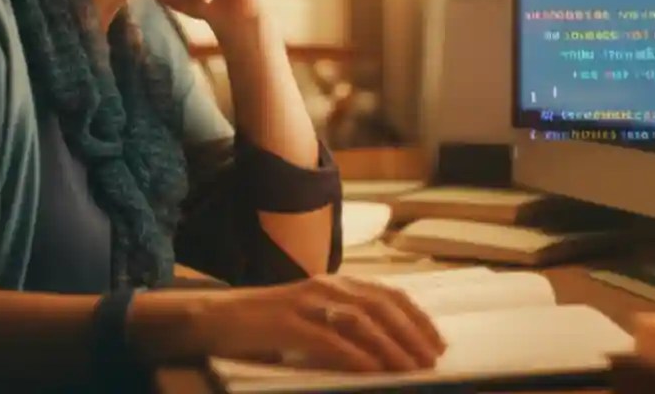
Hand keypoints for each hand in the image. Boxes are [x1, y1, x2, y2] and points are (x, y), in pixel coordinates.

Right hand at [195, 274, 447, 372]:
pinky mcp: (285, 323)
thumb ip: (344, 328)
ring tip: (411, 368)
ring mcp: (305, 302)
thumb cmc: (266, 324)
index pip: (388, 295)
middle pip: (381, 306)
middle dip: (412, 333)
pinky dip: (354, 355)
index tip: (438, 343)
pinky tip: (372, 370)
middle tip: (432, 359)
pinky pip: (327, 339)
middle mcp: (325, 286)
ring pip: (360, 321)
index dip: (417, 318)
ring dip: (390, 346)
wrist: (215, 317)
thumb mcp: (312, 319)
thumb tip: (385, 353)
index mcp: (336, 283)